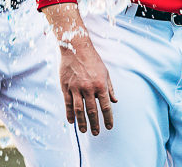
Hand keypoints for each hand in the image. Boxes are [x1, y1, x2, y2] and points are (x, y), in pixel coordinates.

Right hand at [45, 4, 116, 134]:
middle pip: (92, 111)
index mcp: (101, 85)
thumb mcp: (106, 72)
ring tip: (84, 131)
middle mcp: (89, 88)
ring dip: (82, 122)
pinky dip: (69, 114)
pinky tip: (71, 121)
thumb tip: (115, 101)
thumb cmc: (93, 60)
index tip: (109, 127)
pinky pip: (68, 104)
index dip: (108, 118)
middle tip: (96, 133)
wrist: (76, 48)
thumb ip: (110, 88)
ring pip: (79, 110)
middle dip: (95, 124)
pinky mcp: (66, 87)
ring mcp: (76, 88)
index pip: (106, 106)